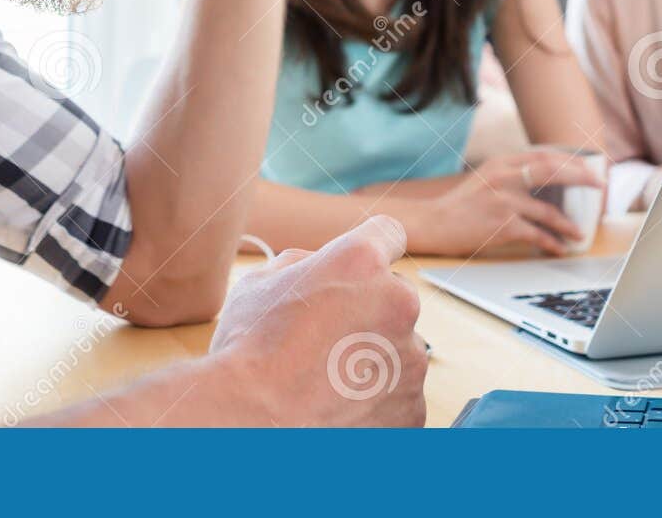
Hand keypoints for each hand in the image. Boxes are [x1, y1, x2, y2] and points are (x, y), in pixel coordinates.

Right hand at [209, 216, 427, 426]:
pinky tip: (336, 410)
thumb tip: (317, 266)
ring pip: (398, 351)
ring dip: (372, 361)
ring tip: (323, 384)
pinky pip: (400, 398)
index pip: (388, 233)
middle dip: (369, 313)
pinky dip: (377, 405)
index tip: (359, 271)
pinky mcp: (414, 408)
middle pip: (395, 297)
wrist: (255, 427)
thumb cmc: (247, 355)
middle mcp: (397, 302)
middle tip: (324, 341)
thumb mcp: (259, 284)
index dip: (371, 252)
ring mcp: (410, 359)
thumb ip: (302, 264)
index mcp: (361, 261)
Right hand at [405, 153, 600, 255]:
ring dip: (568, 225)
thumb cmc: (460, 205)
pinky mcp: (502, 225)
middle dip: (581, 178)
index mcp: (500, 162)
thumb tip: (546, 178)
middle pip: (552, 171)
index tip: (589, 167)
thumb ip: (511, 174)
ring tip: (579, 234)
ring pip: (549, 211)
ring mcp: (504, 201)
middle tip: (599, 186)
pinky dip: (552, 243)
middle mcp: (504, 177)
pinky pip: (537, 235)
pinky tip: (560, 248)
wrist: (433, 223)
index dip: (571, 161)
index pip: (544, 155)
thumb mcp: (484, 178)